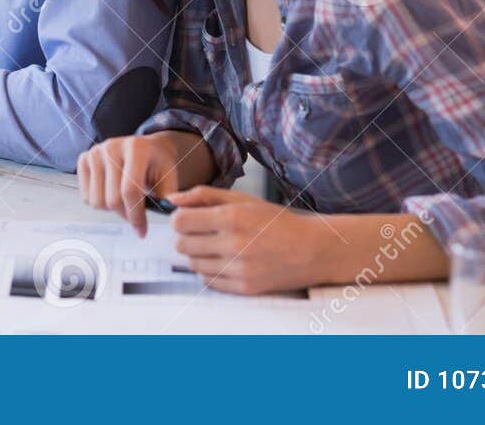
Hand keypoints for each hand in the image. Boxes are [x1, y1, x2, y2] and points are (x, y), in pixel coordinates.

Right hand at [78, 131, 201, 236]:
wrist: (147, 147)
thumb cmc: (158, 164)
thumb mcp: (169, 178)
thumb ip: (167, 197)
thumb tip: (166, 215)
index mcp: (136, 148)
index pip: (130, 190)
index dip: (136, 216)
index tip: (142, 231)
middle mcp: (112, 147)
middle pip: (112, 199)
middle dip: (126, 215)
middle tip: (136, 215)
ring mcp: (95, 152)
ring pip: (96, 201)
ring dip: (112, 209)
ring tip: (125, 201)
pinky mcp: (84, 159)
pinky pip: (86, 196)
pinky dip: (100, 202)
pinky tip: (111, 192)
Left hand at [164, 185, 334, 294]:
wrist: (312, 251)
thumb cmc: (277, 222)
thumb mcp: (243, 199)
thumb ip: (204, 196)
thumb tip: (171, 199)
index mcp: (233, 218)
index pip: (181, 221)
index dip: (179, 218)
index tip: (188, 218)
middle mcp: (234, 245)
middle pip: (182, 244)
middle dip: (186, 236)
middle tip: (201, 233)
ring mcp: (239, 270)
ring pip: (193, 264)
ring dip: (197, 254)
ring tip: (215, 246)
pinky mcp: (243, 288)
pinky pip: (207, 281)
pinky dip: (209, 271)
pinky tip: (222, 261)